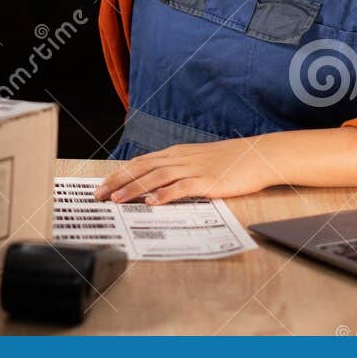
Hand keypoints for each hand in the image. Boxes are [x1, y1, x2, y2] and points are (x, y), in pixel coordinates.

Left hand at [93, 128, 356, 203]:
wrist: (257, 157)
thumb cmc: (227, 162)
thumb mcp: (196, 162)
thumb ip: (175, 171)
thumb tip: (152, 186)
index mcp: (175, 154)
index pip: (139, 163)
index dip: (118, 175)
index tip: (100, 186)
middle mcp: (180, 159)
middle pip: (142, 169)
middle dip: (117, 183)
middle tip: (98, 196)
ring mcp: (193, 168)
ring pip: (156, 178)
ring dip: (134, 189)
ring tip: (117, 200)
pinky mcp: (208, 181)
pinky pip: (182, 188)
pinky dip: (166, 195)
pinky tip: (153, 203)